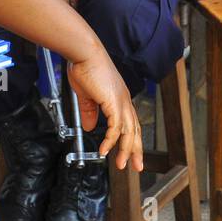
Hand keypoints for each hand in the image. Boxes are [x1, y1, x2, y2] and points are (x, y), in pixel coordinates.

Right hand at [66, 55, 144, 171]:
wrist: (84, 54)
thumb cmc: (86, 69)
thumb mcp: (87, 96)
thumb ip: (90, 112)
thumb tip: (88, 127)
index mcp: (120, 98)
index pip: (131, 124)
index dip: (132, 140)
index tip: (131, 155)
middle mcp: (124, 101)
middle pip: (135, 130)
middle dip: (136, 150)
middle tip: (137, 166)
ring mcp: (121, 101)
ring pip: (128, 132)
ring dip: (126, 150)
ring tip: (121, 164)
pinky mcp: (114, 102)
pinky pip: (115, 127)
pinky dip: (110, 140)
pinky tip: (105, 150)